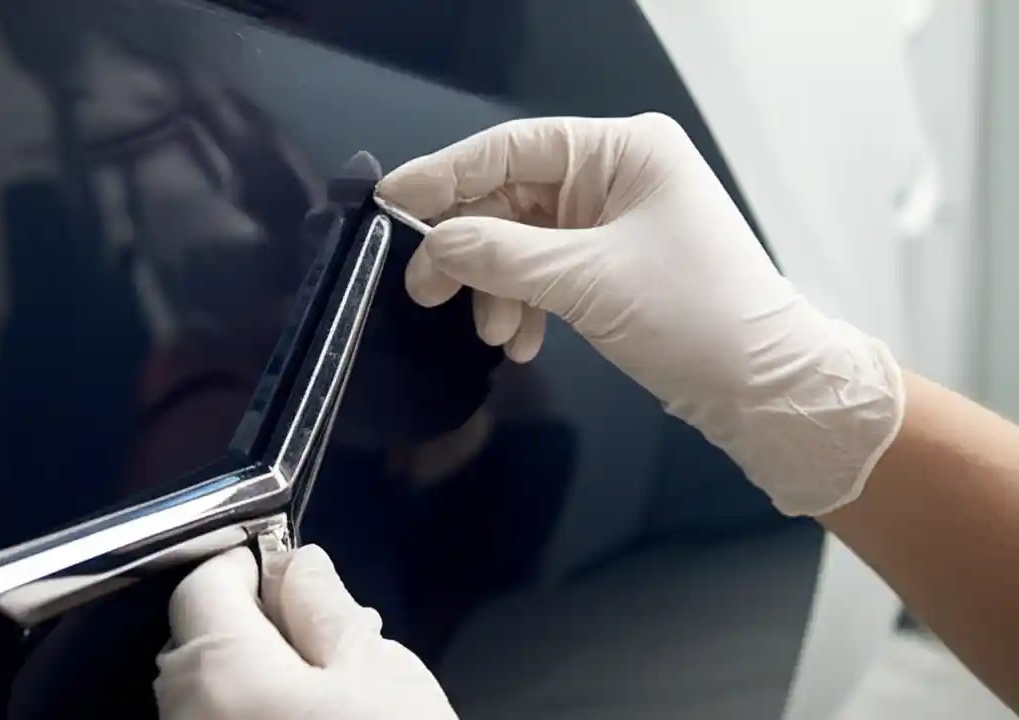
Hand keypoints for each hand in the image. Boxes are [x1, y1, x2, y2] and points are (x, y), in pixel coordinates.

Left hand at [154, 546, 456, 719]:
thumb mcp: (379, 676)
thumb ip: (326, 610)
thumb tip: (300, 569)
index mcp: (223, 673)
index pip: (203, 583)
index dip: (247, 565)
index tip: (285, 569)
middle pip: (194, 641)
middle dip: (249, 624)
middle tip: (322, 639)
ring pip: (201, 696)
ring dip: (248, 678)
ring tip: (325, 697)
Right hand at [376, 115, 903, 515]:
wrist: (765, 391)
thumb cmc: (689, 316)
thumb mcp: (587, 281)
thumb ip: (500, 256)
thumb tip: (431, 244)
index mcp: (622, 150)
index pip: (511, 148)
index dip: (444, 175)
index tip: (389, 203)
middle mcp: (616, 174)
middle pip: (510, 198)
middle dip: (471, 251)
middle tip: (426, 294)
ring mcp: (613, 221)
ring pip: (521, 242)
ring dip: (498, 289)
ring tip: (497, 335)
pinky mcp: (612, 265)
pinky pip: (545, 272)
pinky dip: (525, 305)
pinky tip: (523, 342)